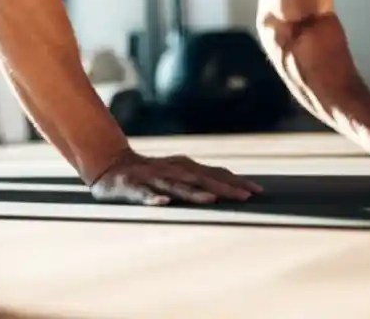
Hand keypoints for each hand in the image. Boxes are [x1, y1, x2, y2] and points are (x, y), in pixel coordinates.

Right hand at [89, 149, 263, 205]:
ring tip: (210, 199)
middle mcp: (171, 169)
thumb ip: (201, 179)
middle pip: (201, 178)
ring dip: (193, 192)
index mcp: (184, 166)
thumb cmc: (151, 173)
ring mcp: (152, 177)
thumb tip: (234, 188)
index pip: (215, 173)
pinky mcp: (132, 186)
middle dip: (223, 187)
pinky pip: (144, 193)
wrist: (111, 165)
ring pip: (175, 185)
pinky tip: (163, 204)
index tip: (258, 191)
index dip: (236, 181)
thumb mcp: (178, 173)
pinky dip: (153, 198)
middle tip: (245, 197)